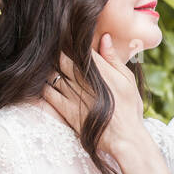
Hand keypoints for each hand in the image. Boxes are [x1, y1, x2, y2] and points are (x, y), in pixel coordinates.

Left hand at [43, 34, 145, 152]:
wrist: (124, 138)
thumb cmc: (130, 109)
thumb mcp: (128, 80)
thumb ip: (114, 59)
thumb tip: (105, 37)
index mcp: (100, 70)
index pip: (80, 47)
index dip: (71, 40)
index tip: (66, 36)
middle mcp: (84, 80)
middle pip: (62, 57)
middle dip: (57, 52)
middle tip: (52, 47)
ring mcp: (73, 94)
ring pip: (52, 73)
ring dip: (48, 67)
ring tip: (46, 64)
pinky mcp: (65, 109)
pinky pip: (47, 92)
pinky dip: (43, 85)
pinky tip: (44, 82)